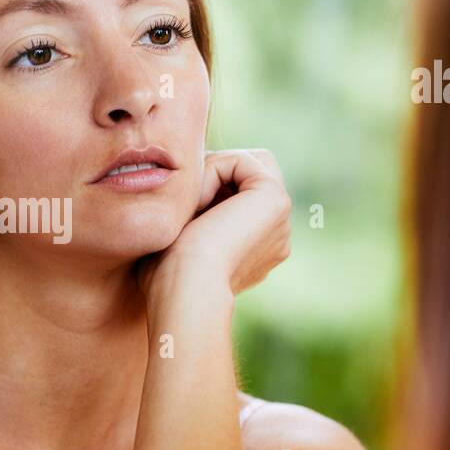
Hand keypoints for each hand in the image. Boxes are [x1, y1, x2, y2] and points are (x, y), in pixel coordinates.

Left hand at [136, 148, 291, 308]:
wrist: (185, 289)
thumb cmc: (168, 277)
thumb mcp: (177, 241)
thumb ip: (188, 217)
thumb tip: (183, 193)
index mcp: (255, 247)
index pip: (236, 192)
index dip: (204, 188)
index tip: (179, 215)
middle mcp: (275, 234)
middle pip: (247, 173)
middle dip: (213, 173)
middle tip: (185, 202)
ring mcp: (281, 219)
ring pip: (245, 163)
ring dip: (211, 173)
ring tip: (193, 206)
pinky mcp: (278, 201)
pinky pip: (242, 160)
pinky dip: (213, 171)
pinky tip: (200, 203)